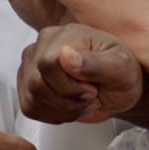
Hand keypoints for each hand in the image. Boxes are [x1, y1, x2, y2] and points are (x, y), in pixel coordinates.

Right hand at [18, 24, 143, 123]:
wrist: (118, 86)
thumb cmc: (121, 73)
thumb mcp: (120, 67)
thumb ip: (94, 62)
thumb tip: (65, 55)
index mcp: (64, 35)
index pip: (47, 63)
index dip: (69, 85)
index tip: (92, 90)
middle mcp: (42, 45)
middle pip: (37, 83)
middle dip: (67, 100)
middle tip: (91, 98)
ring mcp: (31, 64)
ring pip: (32, 98)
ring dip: (62, 110)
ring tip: (82, 103)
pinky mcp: (27, 84)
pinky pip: (30, 107)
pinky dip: (52, 115)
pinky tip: (69, 107)